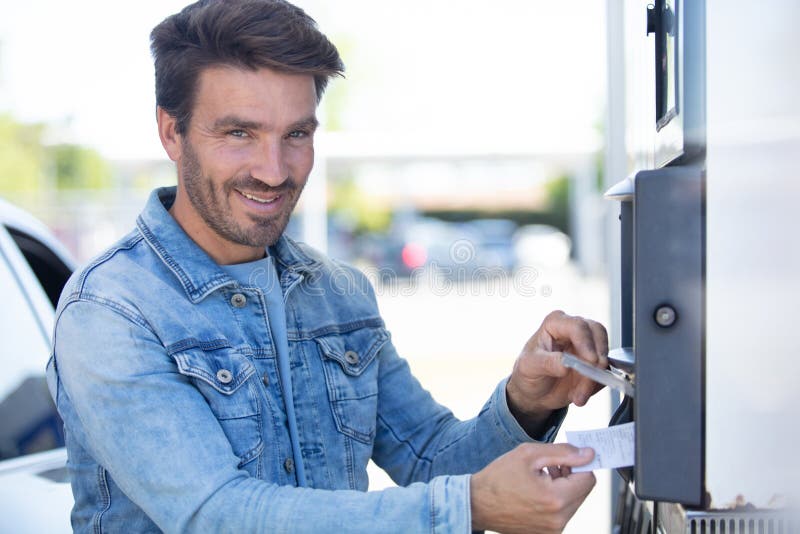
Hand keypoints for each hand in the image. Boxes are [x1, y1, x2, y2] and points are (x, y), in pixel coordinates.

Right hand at [470, 442, 595, 532]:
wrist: (477, 504)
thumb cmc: (498, 478)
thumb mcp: (529, 455)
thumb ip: (563, 452)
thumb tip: (588, 454)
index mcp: (555, 499)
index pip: (588, 478)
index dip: (579, 463)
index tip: (567, 457)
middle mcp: (558, 519)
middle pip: (583, 491)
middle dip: (571, 475)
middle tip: (550, 466)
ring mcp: (553, 530)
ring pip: (574, 501)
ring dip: (563, 487)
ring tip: (541, 478)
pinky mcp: (547, 533)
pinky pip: (562, 512)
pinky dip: (555, 499)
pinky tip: (537, 491)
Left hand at [507, 311, 607, 428]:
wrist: (534, 392)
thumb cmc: (528, 372)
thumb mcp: (529, 367)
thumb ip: (547, 363)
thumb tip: (565, 364)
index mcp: (555, 324)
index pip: (577, 326)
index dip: (587, 342)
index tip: (591, 361)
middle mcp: (574, 331)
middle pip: (598, 334)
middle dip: (597, 358)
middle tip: (592, 377)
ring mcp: (587, 346)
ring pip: (603, 355)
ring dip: (595, 378)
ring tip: (579, 396)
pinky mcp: (595, 363)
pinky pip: (606, 372)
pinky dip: (596, 386)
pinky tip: (581, 395)